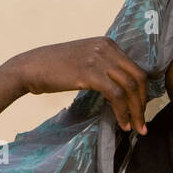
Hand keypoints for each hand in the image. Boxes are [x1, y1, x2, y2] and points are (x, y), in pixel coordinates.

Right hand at [9, 37, 149, 132]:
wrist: (29, 68)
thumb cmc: (53, 68)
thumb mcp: (85, 61)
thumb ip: (104, 68)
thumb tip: (122, 90)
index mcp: (108, 44)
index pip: (136, 69)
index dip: (143, 93)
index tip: (141, 110)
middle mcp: (106, 48)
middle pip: (138, 78)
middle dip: (143, 103)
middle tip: (142, 123)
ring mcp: (98, 59)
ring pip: (130, 88)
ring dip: (135, 111)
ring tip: (134, 128)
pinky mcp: (89, 73)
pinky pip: (116, 95)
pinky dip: (122, 112)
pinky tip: (122, 123)